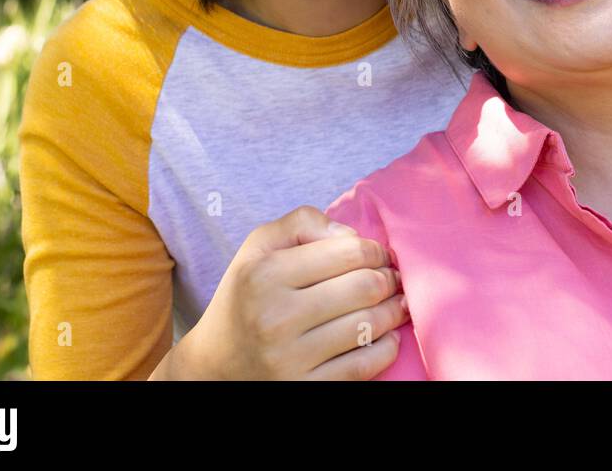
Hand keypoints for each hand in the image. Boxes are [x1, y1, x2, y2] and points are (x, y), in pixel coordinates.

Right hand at [156, 205, 407, 379]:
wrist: (215, 366)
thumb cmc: (246, 296)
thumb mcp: (259, 248)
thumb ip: (302, 222)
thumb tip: (351, 234)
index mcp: (265, 275)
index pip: (348, 251)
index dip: (375, 250)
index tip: (379, 255)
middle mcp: (276, 318)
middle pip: (365, 287)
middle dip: (390, 279)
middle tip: (393, 278)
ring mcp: (290, 359)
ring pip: (369, 325)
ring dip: (394, 311)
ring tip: (396, 303)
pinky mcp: (305, 389)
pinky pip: (364, 365)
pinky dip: (386, 347)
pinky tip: (386, 335)